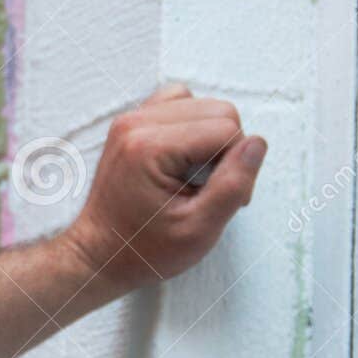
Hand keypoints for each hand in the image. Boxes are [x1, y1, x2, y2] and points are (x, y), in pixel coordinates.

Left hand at [62, 83, 266, 292]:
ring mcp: (130, 119)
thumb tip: (258, 143)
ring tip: (197, 175)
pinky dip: (191, 128)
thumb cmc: (144, 250)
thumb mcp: (199, 230)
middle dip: (227, 150)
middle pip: (218, 110)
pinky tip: (184, 161)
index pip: (227, 130)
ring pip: (201, 103)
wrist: (99, 254)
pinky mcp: (132, 123)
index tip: (223, 201)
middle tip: (211, 191)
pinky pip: (178, 104)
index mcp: (149, 147)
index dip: (238, 166)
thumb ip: (233, 184)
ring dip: (210, 137)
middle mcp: (136, 123)